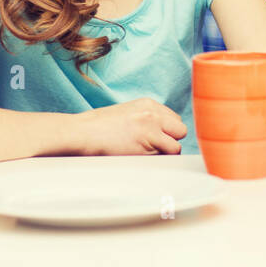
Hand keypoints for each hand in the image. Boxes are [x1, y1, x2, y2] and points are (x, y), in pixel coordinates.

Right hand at [71, 98, 187, 154]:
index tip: (159, 140)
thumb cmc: (100, 127)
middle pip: (180, 130)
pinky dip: (159, 162)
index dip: (168, 133)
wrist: (84, 132)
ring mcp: (152, 128)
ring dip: (165, 155)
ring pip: (176, 147)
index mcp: (148, 104)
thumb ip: (147, 119)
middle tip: (156, 150)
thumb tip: (163, 135)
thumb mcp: (128, 113)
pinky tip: (143, 161)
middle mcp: (153, 114)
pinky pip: (165, 157)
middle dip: (172, 142)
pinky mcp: (147, 144)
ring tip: (146, 157)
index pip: (174, 119)